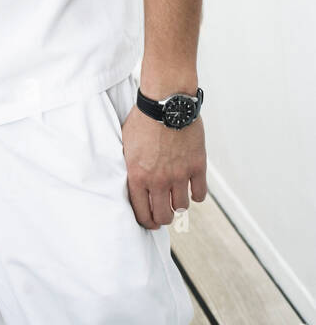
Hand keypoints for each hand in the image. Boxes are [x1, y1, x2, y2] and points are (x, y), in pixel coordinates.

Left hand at [121, 106, 206, 229]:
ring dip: (178, 205)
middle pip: (163, 216)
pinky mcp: (196, 167)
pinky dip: (196, 194)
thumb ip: (129, 167)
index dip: (146, 221)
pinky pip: (199, 194)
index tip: (150, 222)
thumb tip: (130, 183)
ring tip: (175, 197)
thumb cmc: (142, 119)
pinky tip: (191, 188)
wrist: (165, 102)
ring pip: (181, 207)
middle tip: (163, 213)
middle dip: (162, 218)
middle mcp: (158, 180)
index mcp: (137, 175)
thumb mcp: (126, 144)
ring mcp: (179, 175)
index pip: (142, 213)